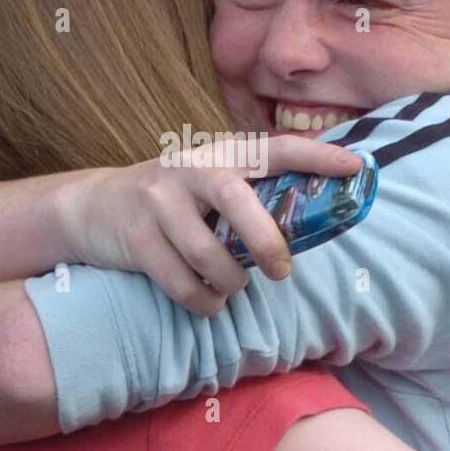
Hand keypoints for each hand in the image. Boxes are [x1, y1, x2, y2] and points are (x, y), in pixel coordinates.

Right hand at [60, 135, 361, 314]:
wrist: (94, 207)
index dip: (316, 156)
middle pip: (235, 199)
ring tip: (233, 287)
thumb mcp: (207, 184)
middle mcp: (188, 170)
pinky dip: (202, 302)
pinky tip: (208, 301)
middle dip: (265, 239)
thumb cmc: (172, 201)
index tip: (355, 168)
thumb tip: (315, 220)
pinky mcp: (137, 238)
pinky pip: (180, 283)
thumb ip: (250, 194)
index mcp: (219, 154)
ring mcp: (158, 202)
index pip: (274, 149)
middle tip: (281, 270)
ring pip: (207, 254)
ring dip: (229, 283)